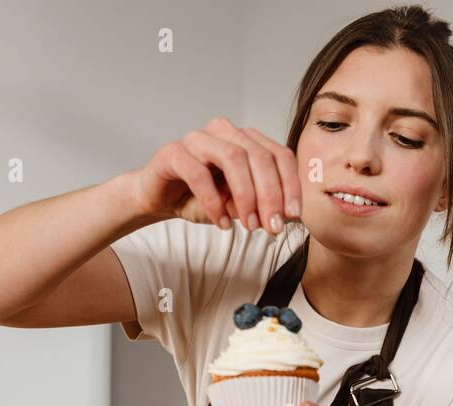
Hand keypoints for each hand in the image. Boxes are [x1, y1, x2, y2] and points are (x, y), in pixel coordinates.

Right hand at [131, 117, 302, 234]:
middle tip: (273, 227)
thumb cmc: (201, 198)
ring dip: (246, 196)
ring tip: (249, 226)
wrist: (159, 199)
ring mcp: (198, 138)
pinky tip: (221, 222)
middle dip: (271, 195)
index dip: (290, 184)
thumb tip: (288, 216)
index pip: (279, 155)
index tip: (293, 215)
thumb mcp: (238, 206)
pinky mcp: (174, 152)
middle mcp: (224, 132)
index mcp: (246, 140)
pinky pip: (199, 173)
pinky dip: (213, 201)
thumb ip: (260, 206)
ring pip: (233, 158)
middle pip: (259, 156)